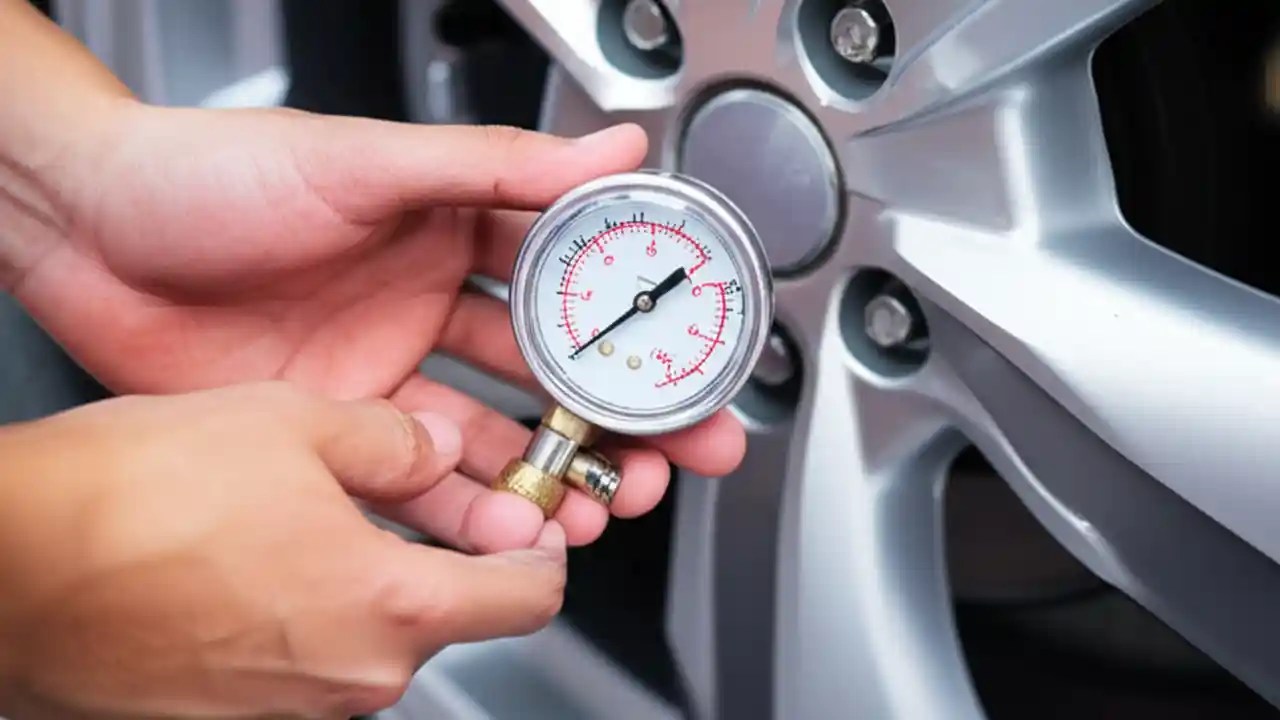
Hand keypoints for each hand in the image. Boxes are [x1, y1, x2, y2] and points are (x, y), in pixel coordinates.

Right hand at [0, 382, 565, 718]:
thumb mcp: (291, 423)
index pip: (529, 600)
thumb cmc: (132, 500)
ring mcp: (292, 707)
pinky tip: (265, 551)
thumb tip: (434, 446)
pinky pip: (310, 655)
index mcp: (390, 607)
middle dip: (453, 554)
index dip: (545, 552)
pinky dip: (314, 606)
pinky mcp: (236, 713)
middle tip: (422, 492)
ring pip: (376, 633)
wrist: (5, 571)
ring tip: (325, 509)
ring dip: (376, 575)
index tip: (533, 521)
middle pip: (450, 616)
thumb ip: (392, 441)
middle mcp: (353, 677)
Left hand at [6, 102, 746, 549]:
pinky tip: (505, 528)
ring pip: (493, 435)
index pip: (570, 283)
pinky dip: (464, 508)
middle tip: (671, 457)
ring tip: (599, 507)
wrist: (89, 232)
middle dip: (617, 418)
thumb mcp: (368, 162)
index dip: (637, 324)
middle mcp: (427, 302)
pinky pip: (415, 478)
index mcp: (451, 229)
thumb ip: (495, 166)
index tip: (691, 360)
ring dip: (551, 474)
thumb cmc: (215, 174)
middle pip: (548, 372)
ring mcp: (384, 370)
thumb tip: (612, 149)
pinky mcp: (336, 428)